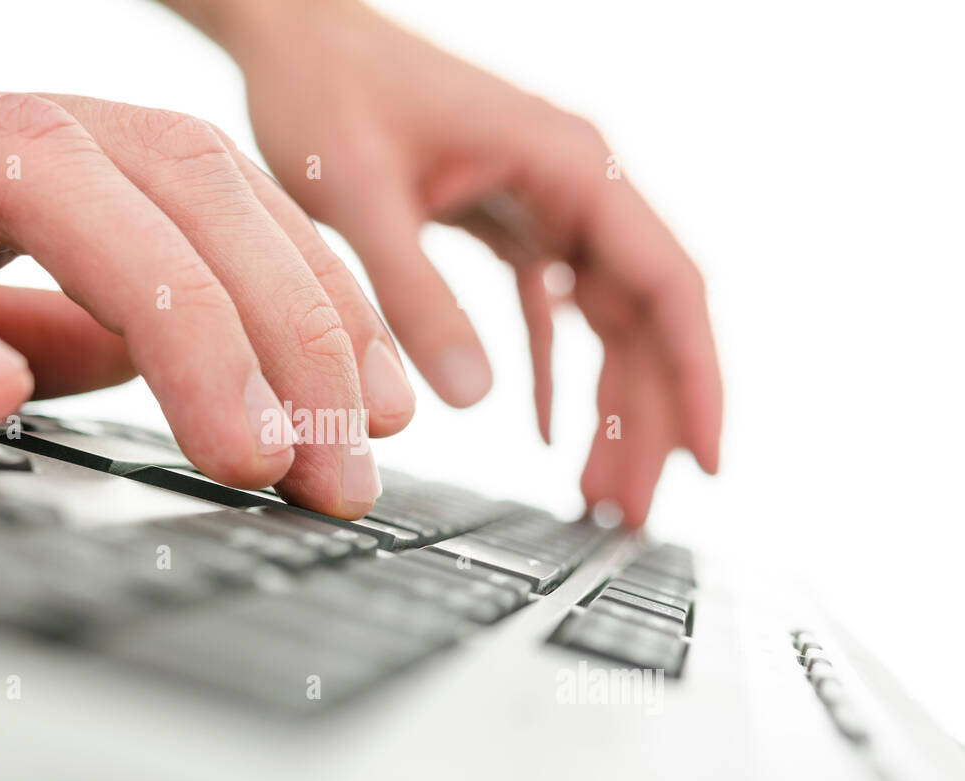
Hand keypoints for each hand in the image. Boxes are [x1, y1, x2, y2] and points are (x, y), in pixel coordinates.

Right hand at [0, 54, 417, 517]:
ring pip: (35, 174)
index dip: (311, 296)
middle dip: (285, 319)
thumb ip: (32, 313)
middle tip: (344, 461)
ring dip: (172, 315)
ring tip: (243, 448)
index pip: (204, 195)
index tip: (382, 411)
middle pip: (165, 174)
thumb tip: (146, 358)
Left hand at [181, 0, 722, 525]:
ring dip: (606, 404)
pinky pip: (552, 307)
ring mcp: (546, 202)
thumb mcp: (363, 197)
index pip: (667, 284)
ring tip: (595, 492)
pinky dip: (553, 369)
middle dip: (646, 419)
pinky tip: (543, 428)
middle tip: (628, 516)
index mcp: (569, 167)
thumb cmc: (325, 91)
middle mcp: (575, 184)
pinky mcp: (508, 219)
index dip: (695, 378)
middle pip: (644, 317)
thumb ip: (414, 294)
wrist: (294, 35)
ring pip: (606, 319)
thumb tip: (473, 400)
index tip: (704, 463)